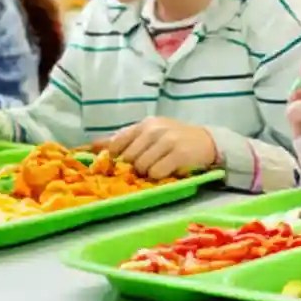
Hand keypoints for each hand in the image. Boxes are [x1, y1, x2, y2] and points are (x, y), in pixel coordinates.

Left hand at [103, 117, 217, 179]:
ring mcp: (168, 140)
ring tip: (159, 168)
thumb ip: (123, 139)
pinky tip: (167, 171)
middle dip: (135, 166)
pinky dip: (159, 176)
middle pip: (128, 158)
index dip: (117, 158)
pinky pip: (157, 172)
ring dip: (148, 172)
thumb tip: (93, 146)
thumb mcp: (149, 134)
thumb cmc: (174, 140)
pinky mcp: (180, 154)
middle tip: (148, 166)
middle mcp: (155, 129)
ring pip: (142, 166)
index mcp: (145, 124)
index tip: (125, 164)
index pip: (117, 143)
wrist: (207, 142)